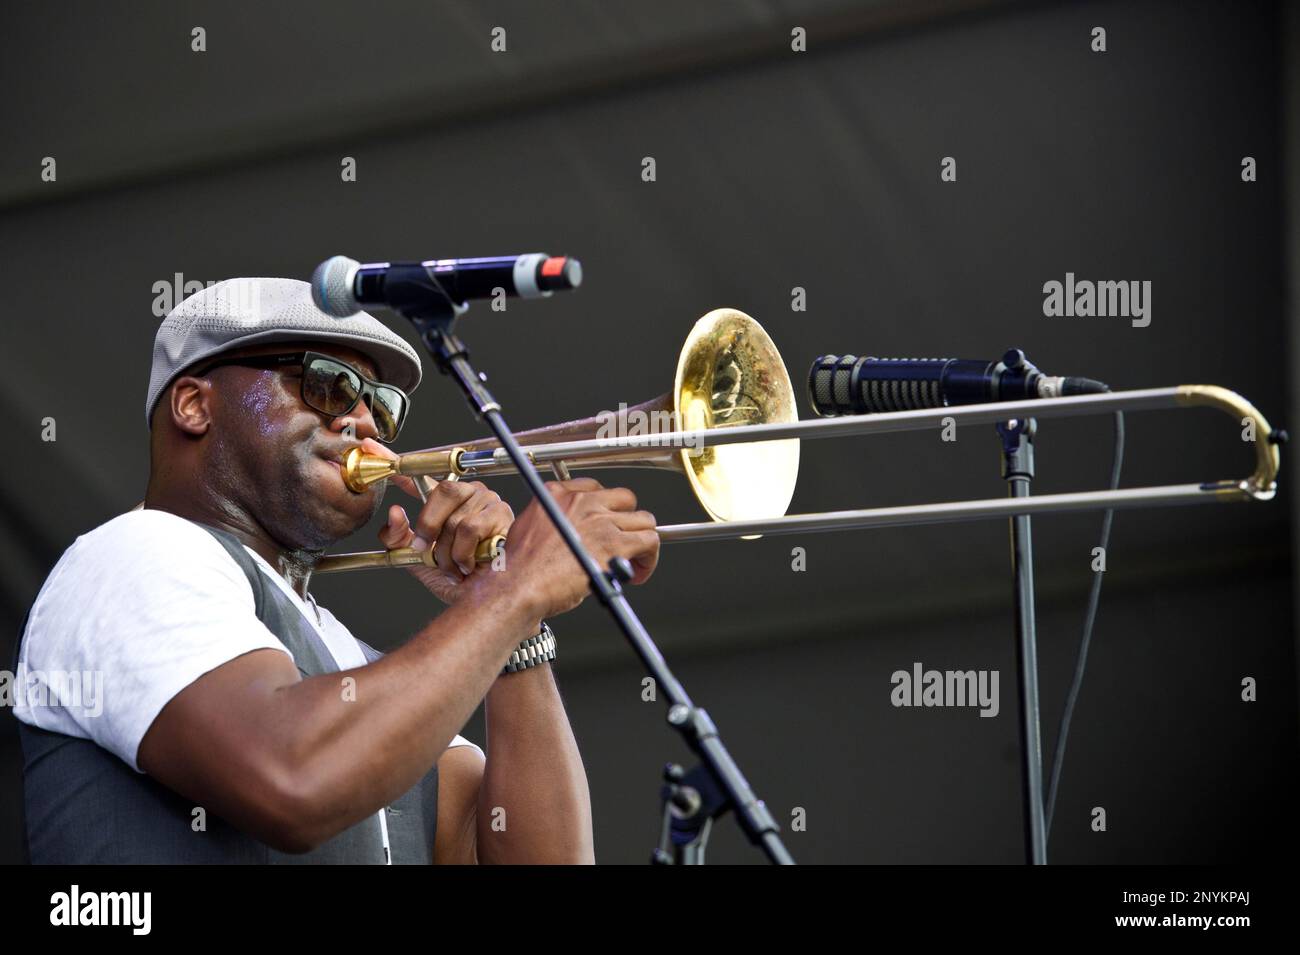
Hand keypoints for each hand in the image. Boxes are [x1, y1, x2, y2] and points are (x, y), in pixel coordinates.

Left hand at [378, 465, 514, 604]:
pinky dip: (463, 553)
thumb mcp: (416, 558)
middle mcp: (468, 495)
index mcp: (445, 501)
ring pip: (456, 518)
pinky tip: (470, 564)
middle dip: (429, 525)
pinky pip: (470, 528)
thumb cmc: (456, 578)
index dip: (393, 460)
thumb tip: (395, 513)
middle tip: (428, 550)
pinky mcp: (502, 515)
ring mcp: (488, 501)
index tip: (370, 449)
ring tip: (456, 565)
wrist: (481, 599)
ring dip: (448, 551)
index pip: (418, 474)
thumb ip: (398, 538)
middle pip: (442, 490)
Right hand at [481, 478, 659, 619]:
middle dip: (627, 521)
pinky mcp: (614, 543)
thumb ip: (553, 522)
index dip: (606, 509)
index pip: (595, 488)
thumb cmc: (518, 568)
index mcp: (557, 494)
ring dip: (642, 541)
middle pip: (624, 499)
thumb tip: (569, 534)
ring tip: (634, 560)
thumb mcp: (527, 528)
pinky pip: (650, 541)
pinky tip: (637, 572)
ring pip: (643, 520)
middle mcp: (581, 502)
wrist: (517, 585)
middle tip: (622, 542)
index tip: (606, 524)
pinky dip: (649, 559)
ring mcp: (600, 520)